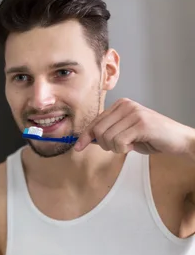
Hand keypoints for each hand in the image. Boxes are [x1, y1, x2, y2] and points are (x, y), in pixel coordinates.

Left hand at [74, 98, 194, 155]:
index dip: (85, 136)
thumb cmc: (150, 137)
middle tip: (120, 147)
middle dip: (105, 145)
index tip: (78, 147)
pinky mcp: (141, 123)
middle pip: (98, 131)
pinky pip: (119, 142)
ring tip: (130, 145)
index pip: (95, 122)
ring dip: (116, 148)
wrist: (177, 140)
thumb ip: (108, 131)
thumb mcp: (124, 132)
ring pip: (107, 137)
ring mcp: (133, 113)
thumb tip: (85, 139)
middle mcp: (125, 105)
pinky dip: (123, 149)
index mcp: (120, 105)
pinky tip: (134, 146)